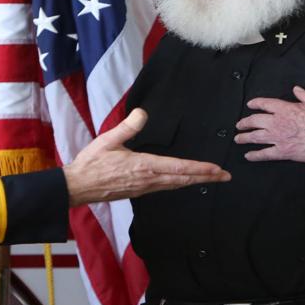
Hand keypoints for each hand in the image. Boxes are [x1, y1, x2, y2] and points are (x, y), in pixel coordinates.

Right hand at [63, 109, 229, 205]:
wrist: (78, 186)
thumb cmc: (92, 163)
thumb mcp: (108, 140)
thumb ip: (127, 126)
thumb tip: (143, 113)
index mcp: (144, 166)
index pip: (179, 168)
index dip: (200, 169)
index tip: (217, 169)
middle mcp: (149, 179)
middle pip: (184, 179)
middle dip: (206, 177)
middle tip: (226, 176)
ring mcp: (145, 188)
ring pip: (177, 185)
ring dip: (196, 181)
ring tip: (212, 178)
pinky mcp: (140, 191)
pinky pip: (166, 187)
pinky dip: (181, 184)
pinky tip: (185, 181)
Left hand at [234, 85, 304, 165]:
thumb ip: (304, 95)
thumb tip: (296, 90)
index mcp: (287, 108)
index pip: (265, 104)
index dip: (256, 104)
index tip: (250, 105)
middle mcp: (280, 122)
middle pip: (255, 121)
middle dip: (245, 122)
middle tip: (239, 125)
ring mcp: (281, 138)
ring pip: (256, 137)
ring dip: (245, 138)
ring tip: (238, 139)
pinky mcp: (286, 153)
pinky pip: (265, 154)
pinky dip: (255, 155)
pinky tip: (249, 156)